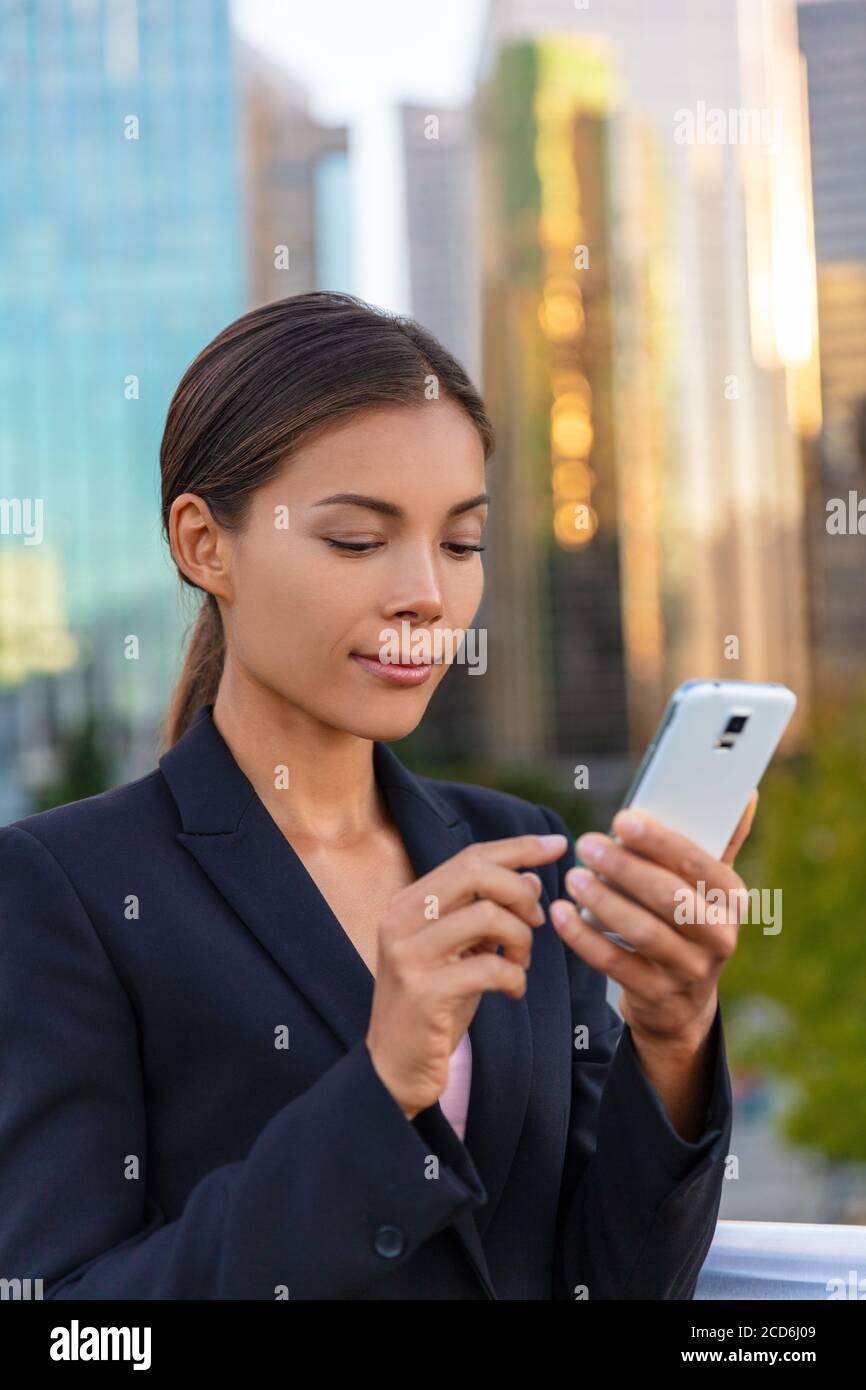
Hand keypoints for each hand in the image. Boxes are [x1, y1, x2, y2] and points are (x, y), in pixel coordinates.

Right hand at [366, 833, 566, 1120]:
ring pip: (487, 915)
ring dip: (521, 939)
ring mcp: (407, 954)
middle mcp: (399, 919)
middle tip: (537, 921)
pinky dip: (514, 976)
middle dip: (521, 891)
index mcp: (407, 902)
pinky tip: (512, 990)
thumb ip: (488, 913)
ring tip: (520, 963)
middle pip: (476, 873)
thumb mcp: (461, 952)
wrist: (394, 1068)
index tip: (558, 845)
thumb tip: (532, 878)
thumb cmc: (434, 1007)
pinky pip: (490, 966)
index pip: (468, 857)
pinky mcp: (422, 991)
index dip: (518, 848)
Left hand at [549, 792, 758, 1053]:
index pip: (699, 864)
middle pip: (671, 898)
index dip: (660, 841)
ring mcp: (689, 971)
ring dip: (604, 902)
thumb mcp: (709, 886)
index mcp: (732, 899)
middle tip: (587, 843)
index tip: (622, 818)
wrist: (681, 1001)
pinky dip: (583, 938)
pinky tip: (560, 914)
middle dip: (625, 868)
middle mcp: (719, 936)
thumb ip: (721, 840)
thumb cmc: (688, 922)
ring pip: (644, 932)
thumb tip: (745, 793)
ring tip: (573, 877)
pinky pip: (615, 964)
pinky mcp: (656, 995)